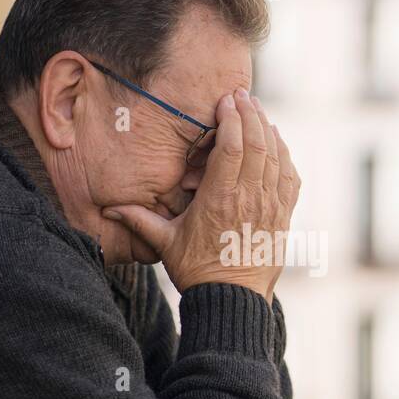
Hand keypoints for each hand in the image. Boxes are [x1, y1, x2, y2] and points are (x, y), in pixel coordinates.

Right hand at [103, 89, 299, 303]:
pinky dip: (284, 155)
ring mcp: (270, 207)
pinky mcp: (283, 216)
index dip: (232, 119)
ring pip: (276, 156)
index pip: (231, 147)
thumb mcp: (165, 243)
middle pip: (257, 144)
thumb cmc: (197, 272)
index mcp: (220, 199)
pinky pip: (290, 177)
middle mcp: (249, 198)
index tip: (226, 100)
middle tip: (241, 96)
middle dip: (250, 114)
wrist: (233, 301)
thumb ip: (140, 219)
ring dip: (268, 129)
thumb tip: (109, 207)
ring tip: (257, 110)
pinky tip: (276, 142)